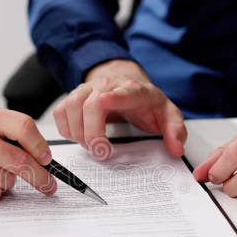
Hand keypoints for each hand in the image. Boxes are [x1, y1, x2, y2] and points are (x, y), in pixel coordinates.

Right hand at [53, 59, 186, 159]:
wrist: (125, 84)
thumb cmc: (144, 102)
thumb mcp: (167, 114)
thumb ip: (175, 130)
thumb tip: (176, 148)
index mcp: (133, 90)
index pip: (122, 91)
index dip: (113, 97)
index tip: (104, 102)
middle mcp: (106, 86)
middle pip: (90, 104)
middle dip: (92, 132)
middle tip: (102, 152)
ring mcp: (87, 90)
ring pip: (71, 106)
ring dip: (78, 132)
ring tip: (92, 146)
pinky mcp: (73, 97)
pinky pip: (60, 112)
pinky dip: (66, 129)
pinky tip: (79, 137)